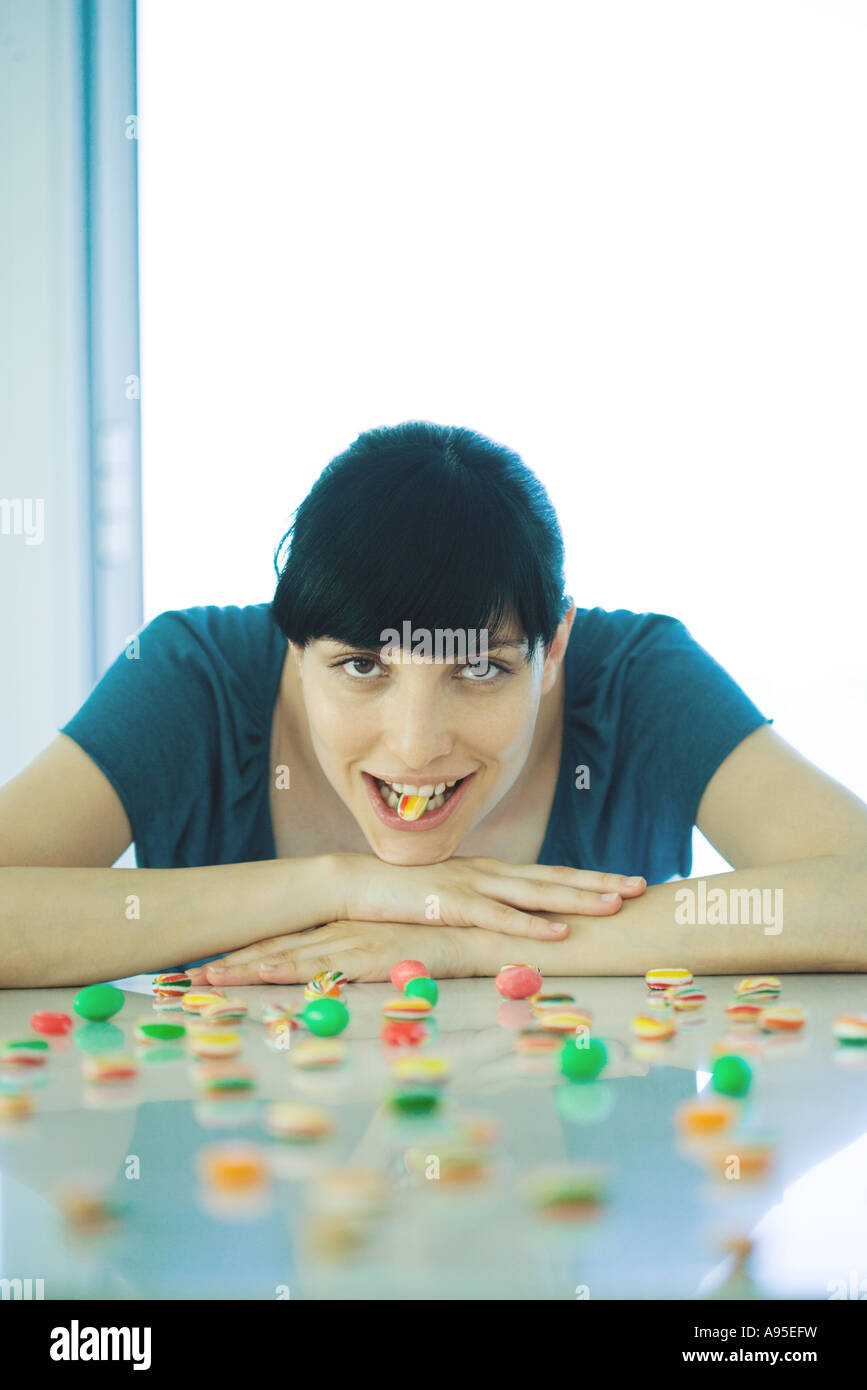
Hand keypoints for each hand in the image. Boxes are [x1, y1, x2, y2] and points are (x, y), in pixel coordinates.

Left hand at [187, 919, 490, 985]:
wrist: (484, 933)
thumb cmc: (443, 947)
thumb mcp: (392, 953)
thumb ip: (361, 961)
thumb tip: (332, 982)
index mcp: (342, 930)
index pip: (284, 943)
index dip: (243, 953)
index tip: (204, 965)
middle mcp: (341, 932)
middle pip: (275, 947)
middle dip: (230, 962)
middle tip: (186, 976)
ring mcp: (355, 941)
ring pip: (290, 956)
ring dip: (246, 968)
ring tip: (208, 979)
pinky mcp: (374, 953)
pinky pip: (327, 966)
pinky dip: (294, 969)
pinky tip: (266, 973)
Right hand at [335, 852, 645, 938]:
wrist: (354, 883)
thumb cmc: (401, 895)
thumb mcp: (450, 899)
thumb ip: (481, 906)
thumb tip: (511, 923)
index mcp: (491, 872)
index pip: (550, 873)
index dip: (589, 878)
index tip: (626, 882)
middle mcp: (489, 872)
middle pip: (554, 877)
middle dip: (599, 882)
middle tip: (641, 886)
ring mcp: (471, 886)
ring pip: (535, 893)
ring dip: (577, 899)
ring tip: (614, 905)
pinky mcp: (450, 904)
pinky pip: (498, 917)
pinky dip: (530, 925)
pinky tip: (557, 933)